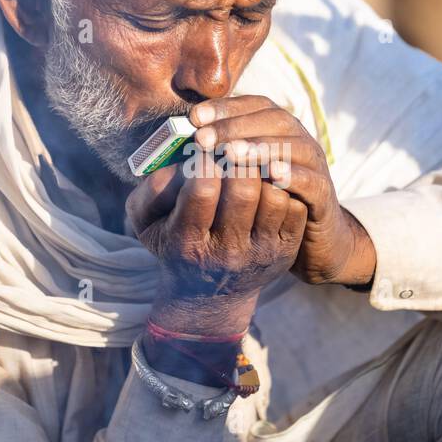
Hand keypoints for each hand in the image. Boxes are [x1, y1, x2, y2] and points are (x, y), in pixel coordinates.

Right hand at [126, 150, 307, 336]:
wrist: (208, 293)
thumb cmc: (174, 243)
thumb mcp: (147, 221)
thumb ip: (154, 188)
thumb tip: (186, 158)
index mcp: (186, 243)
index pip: (202, 190)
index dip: (205, 160)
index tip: (204, 148)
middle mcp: (226, 253)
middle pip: (243, 189)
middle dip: (238, 159)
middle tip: (232, 148)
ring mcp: (260, 253)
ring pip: (273, 196)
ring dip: (264, 172)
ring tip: (251, 165)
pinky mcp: (285, 252)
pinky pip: (294, 207)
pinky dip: (284, 189)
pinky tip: (268, 184)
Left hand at [188, 96, 376, 287]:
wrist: (309, 242)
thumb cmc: (263, 206)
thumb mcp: (239, 177)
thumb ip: (215, 158)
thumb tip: (174, 148)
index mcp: (276, 129)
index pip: (252, 105)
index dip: (224, 107)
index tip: (194, 117)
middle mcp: (297, 140)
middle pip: (271, 119)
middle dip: (235, 126)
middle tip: (204, 138)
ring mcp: (313, 165)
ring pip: (292, 145)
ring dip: (260, 147)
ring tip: (231, 154)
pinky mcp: (323, 194)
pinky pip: (310, 180)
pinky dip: (292, 175)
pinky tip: (270, 176)